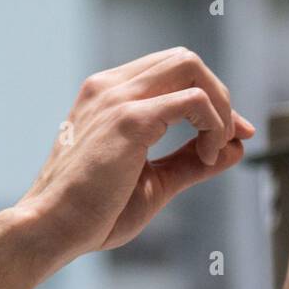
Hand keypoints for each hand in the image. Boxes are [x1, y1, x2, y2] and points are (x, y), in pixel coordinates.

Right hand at [12, 47, 255, 267]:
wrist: (53, 228)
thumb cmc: (94, 212)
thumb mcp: (154, 182)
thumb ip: (190, 162)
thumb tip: (235, 149)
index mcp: (110, 95)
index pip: (173, 71)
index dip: (211, 99)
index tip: (230, 136)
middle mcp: (111, 86)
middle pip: (187, 59)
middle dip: (220, 96)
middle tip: (228, 139)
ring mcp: (119, 98)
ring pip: (191, 67)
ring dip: (220, 107)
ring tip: (213, 150)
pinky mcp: (130, 119)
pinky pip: (193, 100)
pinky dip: (213, 125)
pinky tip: (205, 157)